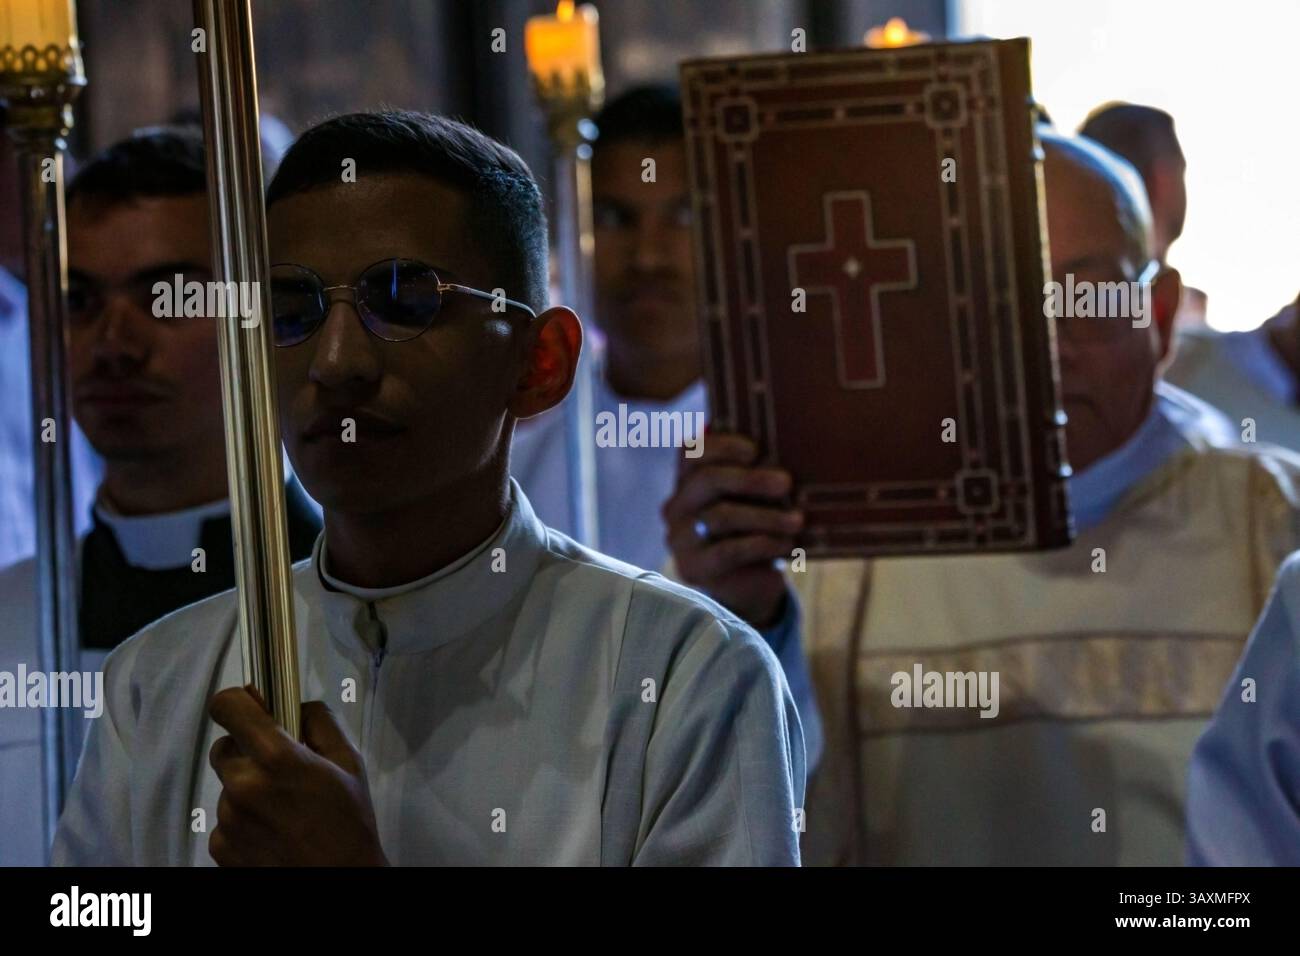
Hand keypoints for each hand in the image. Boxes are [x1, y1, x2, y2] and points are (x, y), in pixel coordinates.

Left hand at [208, 686, 388, 865]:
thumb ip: (320, 722)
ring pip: (227, 785)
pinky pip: (224, 820)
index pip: (228, 707)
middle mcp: (243, 786)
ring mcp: (228, 819)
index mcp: (276, 758)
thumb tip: (295, 705)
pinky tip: (273, 831)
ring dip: (247, 789)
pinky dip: (243, 820)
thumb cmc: (350, 824)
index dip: (238, 701)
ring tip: (283, 809)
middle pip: (224, 747)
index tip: (250, 707)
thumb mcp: (350, 762)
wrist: (340, 880)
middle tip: (279, 769)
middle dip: (248, 751)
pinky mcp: (220, 847)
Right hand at [663, 432, 801, 627]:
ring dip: (765, 516)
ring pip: (720, 516)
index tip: (755, 450)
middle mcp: (677, 506)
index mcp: (688, 480)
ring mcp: (681, 539)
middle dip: (749, 479)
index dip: (722, 446)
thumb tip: (781, 452)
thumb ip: (757, 474)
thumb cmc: (757, 528)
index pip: (691, 452)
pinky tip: (786, 544)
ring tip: (797, 520)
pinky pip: (729, 551)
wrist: (751, 582)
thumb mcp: (755, 498)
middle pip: (706, 480)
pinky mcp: (694, 568)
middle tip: (786, 483)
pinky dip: (763, 544)